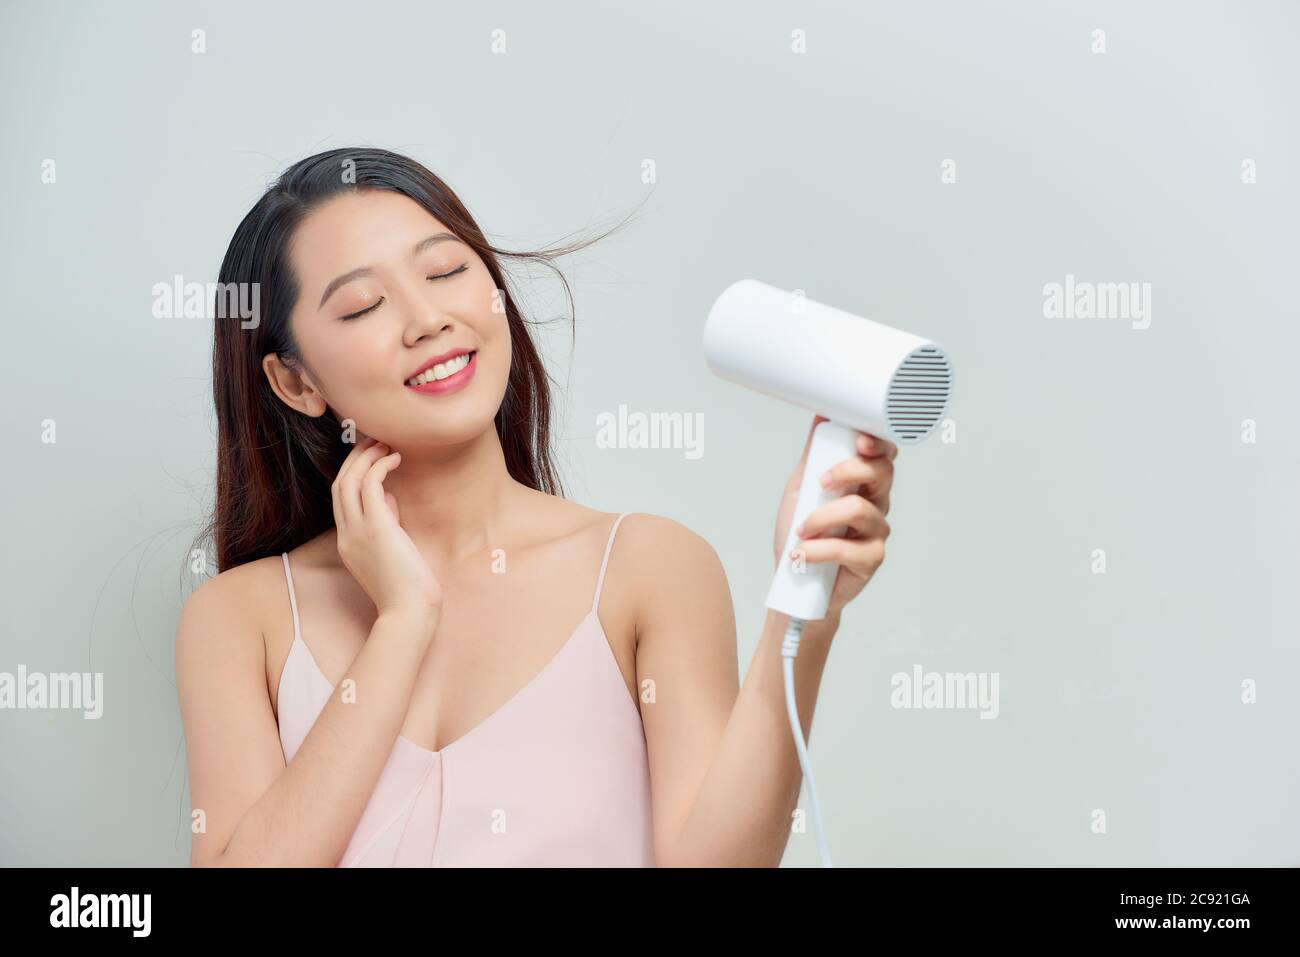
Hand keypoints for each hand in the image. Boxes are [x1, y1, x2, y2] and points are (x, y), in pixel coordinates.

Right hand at [331, 436, 442, 624]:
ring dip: (364, 458)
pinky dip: (378, 467)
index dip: (353, 473)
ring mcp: (357, 532)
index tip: (371, 458)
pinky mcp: (376, 529)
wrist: (410, 614)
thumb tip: (388, 495)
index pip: (341, 500)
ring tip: (384, 443)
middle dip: (354, 459)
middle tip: (374, 441)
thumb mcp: (393, 549)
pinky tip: (395, 458)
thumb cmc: (409, 588)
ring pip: (347, 481)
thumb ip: (387, 521)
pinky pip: (368, 486)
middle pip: (339, 485)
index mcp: (348, 543)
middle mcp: (347, 536)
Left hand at [773, 414, 896, 616]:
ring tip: (802, 529)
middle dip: (851, 470)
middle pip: (881, 473)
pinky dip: (819, 549)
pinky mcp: (872, 559)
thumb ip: (813, 456)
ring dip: (823, 517)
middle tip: (822, 482)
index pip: (882, 454)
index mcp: (862, 481)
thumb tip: (821, 415)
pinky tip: (802, 553)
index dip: (877, 443)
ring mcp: (876, 531)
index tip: (860, 440)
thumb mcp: (800, 488)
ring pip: (861, 509)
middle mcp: (875, 502)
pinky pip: (850, 548)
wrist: (794, 580)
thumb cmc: (800, 533)